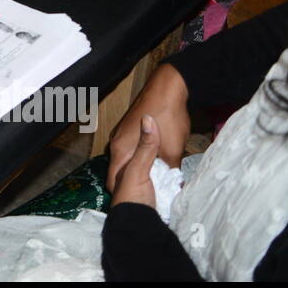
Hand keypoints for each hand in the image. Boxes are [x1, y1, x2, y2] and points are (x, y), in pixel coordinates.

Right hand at [107, 63, 187, 190]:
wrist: (167, 87)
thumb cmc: (167, 118)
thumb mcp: (172, 151)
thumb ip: (170, 171)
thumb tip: (175, 187)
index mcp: (120, 151)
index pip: (112, 181)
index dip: (124, 193)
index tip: (139, 200)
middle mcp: (115, 142)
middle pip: (118, 170)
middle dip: (131, 181)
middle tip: (150, 189)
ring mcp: (120, 133)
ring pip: (125, 158)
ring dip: (136, 167)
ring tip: (154, 174)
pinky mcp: (127, 126)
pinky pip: (129, 148)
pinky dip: (138, 156)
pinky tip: (155, 156)